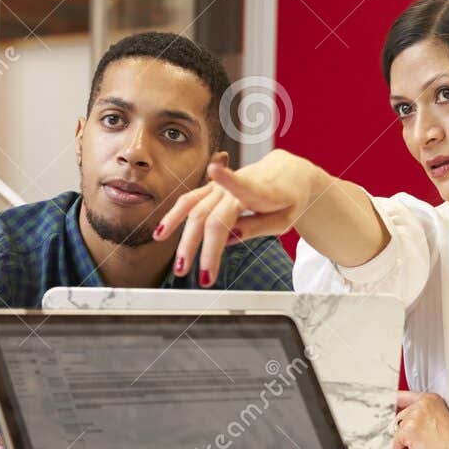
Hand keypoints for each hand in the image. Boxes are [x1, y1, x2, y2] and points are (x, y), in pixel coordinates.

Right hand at [153, 149, 322, 285]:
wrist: (287, 173)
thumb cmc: (288, 198)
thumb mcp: (285, 218)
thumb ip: (258, 227)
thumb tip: (230, 238)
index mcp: (259, 190)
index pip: (241, 187)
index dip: (227, 179)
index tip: (214, 170)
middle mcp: (233, 187)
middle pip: (211, 218)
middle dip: (204, 249)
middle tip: (203, 278)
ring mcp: (219, 187)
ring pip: (194, 211)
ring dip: (184, 240)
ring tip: (180, 266)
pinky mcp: (211, 189)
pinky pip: (188, 202)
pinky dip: (173, 217)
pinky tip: (160, 233)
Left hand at [392, 391, 448, 448]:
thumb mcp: (436, 424)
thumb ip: (417, 418)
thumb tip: (392, 422)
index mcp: (430, 400)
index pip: (401, 396)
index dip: (390, 403)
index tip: (381, 403)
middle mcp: (422, 403)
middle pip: (396, 420)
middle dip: (405, 438)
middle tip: (428, 446)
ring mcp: (414, 415)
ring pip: (395, 434)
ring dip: (406, 447)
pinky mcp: (408, 429)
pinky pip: (394, 445)